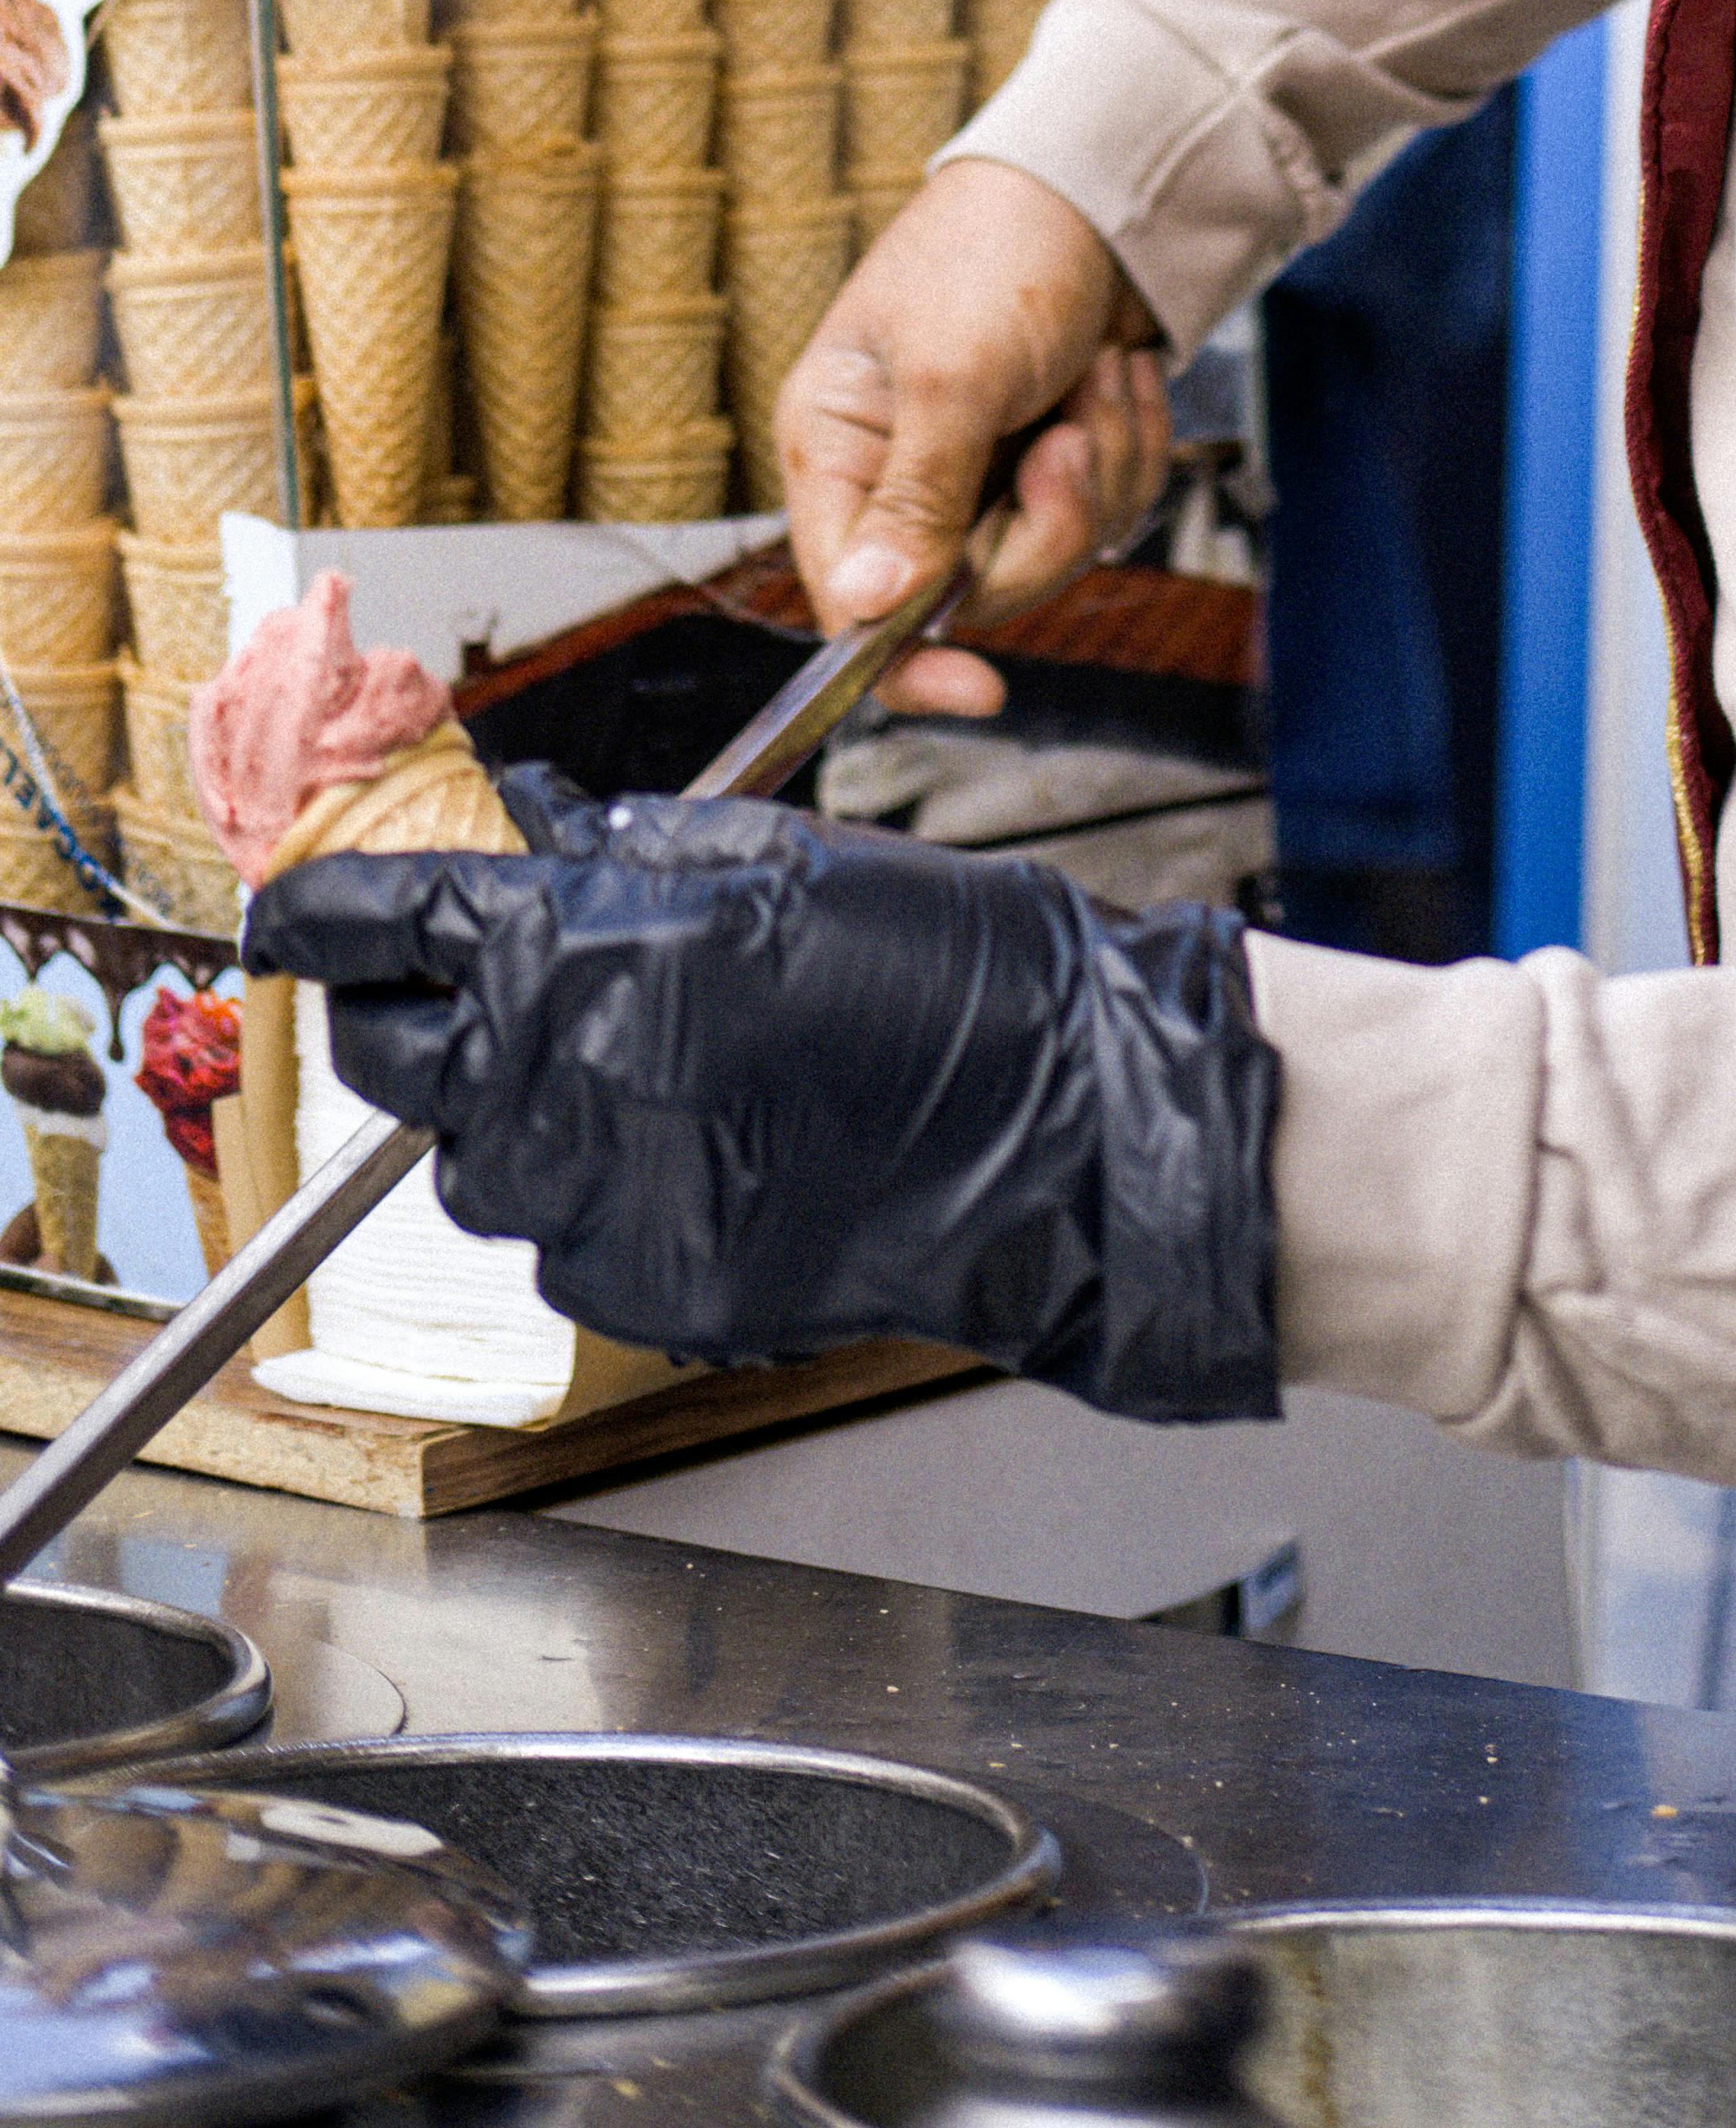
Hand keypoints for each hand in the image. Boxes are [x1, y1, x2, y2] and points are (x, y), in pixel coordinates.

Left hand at [247, 775, 1277, 1417]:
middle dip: (410, 1013)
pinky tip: (700, 1142)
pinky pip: (565, 1236)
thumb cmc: (936, 967)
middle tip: (475, 980)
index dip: (318, 913)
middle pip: (392, 1060)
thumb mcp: (762, 853)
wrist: (1048, 1122)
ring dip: (516, 1107)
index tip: (296, 913)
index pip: (375, 927)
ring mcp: (591, 1203)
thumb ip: (612, 852)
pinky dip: (599, 1188)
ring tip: (641, 1066)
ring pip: (474, 1161)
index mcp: (573, 953)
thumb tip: (521, 837)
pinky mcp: (641, 1290)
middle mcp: (553, 1087)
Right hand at [780, 159, 1170, 711]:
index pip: (850, 601)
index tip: (979, 687)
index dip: (907, 657)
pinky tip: (1121, 375)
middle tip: (1065, 436)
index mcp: (839, 448)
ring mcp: (984, 468)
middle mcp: (901, 473)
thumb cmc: (1002, 251)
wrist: (1104, 182)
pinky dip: (1131, 447)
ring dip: (1099, 467)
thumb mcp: (952, 374)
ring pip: (1052, 553)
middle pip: (971, 591)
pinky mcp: (1054, 454)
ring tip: (1094, 378)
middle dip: (1044, 521)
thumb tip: (861, 610)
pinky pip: (1107, 509)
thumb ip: (913, 500)